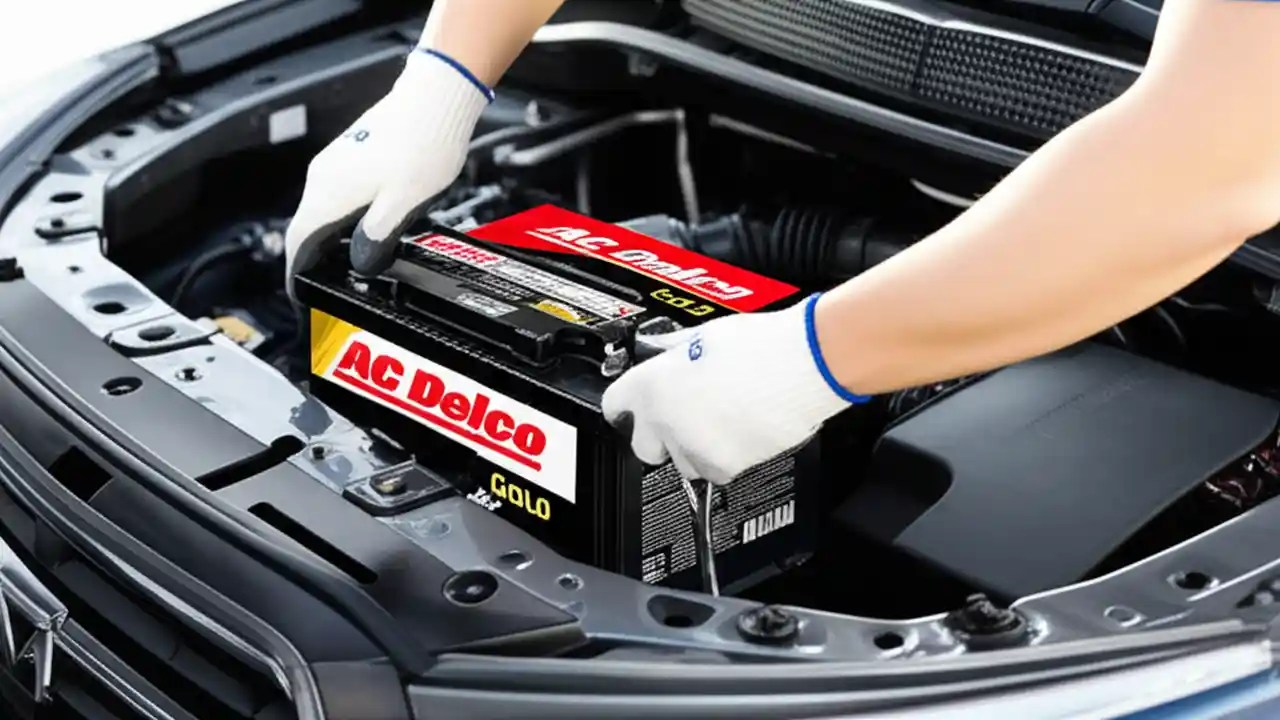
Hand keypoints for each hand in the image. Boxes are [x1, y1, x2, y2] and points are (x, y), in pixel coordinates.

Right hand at [284, 48, 492, 297]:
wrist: (437, 98)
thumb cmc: (424, 147)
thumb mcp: (403, 206)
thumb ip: (375, 239)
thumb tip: (360, 264)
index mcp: (329, 194)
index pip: (299, 244)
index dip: (296, 276)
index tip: (300, 297)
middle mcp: (323, 177)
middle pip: (307, 229)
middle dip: (314, 261)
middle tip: (328, 288)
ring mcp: (335, 162)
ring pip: (322, 212)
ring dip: (330, 239)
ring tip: (349, 264)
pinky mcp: (350, 154)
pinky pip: (336, 196)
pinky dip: (342, 219)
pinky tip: (365, 228)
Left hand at [602, 295, 868, 484]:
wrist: (804, 365)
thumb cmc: (760, 345)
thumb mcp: (704, 335)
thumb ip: (673, 351)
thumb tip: (662, 351)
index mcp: (653, 383)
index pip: (616, 405)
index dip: (626, 406)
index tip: (633, 409)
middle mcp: (666, 420)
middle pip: (644, 447)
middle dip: (659, 438)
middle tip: (683, 419)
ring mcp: (693, 446)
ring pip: (682, 462)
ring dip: (694, 449)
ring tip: (723, 419)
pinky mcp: (723, 465)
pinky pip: (714, 471)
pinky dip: (724, 458)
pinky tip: (740, 430)